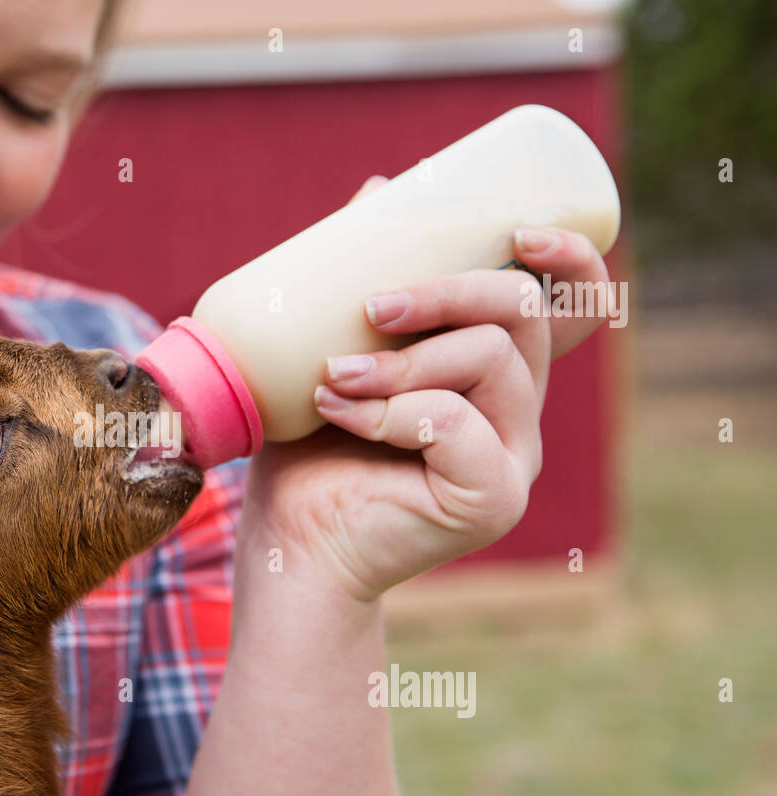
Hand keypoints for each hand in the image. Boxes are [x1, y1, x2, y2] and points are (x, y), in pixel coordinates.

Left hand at [241, 175, 614, 602]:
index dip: (569, 261)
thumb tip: (378, 189)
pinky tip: (336, 412)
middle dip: (448, 292)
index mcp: (497, 378)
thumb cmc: (308, 448)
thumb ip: (364, 281)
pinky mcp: (492, 499)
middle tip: (373, 307)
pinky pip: (454, 422)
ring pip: (490, 360)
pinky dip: (389, 409)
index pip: (569, 309)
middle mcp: (518, 415)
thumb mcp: (334, 347)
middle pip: (525, 315)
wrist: (290, 541)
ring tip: (332, 379)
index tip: (518, 229)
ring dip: (401, 359)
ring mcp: (512, 459)